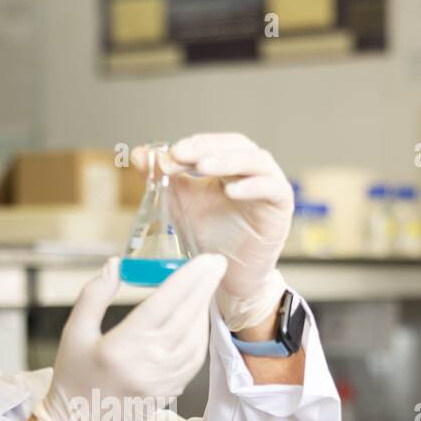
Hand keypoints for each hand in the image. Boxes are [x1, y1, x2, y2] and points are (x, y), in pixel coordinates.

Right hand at [33, 253, 227, 420]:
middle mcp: (147, 365)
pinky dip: (202, 333)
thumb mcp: (74, 332)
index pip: (163, 305)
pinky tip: (200, 317)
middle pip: (186, 318)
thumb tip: (116, 264)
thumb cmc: (73, 378)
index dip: (186, 279)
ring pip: (195, 338)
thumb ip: (94, 296)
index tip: (203, 260)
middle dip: (204, 287)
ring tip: (208, 285)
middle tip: (217, 263)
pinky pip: (195, 358)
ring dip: (204, 309)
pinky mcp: (170, 390)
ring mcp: (162, 380)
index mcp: (121, 347)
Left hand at [135, 134, 292, 331]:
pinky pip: (273, 188)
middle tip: (181, 155)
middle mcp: (252, 171)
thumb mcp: (180, 205)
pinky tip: (231, 191)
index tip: (167, 156)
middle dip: (207, 148)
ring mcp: (270, 186)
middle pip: (236, 145)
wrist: (227, 276)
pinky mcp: (281, 207)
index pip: (215, 144)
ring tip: (202, 166)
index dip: (192, 145)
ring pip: (256, 161)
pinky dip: (252, 186)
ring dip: (228, 161)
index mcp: (230, 166)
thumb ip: (161, 179)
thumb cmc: (209, 238)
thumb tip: (138, 154)